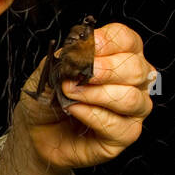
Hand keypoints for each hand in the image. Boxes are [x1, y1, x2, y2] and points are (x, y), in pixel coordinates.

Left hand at [13, 21, 154, 169]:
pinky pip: (117, 125)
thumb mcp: (50, 71)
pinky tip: (74, 110)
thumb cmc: (50, 97)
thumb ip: (65, 60)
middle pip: (136, 69)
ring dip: (96, 94)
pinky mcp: (126, 134)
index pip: (127, 40)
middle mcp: (134, 81)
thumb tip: (76, 54)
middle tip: (78, 76)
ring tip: (70, 93)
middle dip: (105, 70)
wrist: (37, 129)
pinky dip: (91, 115)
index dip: (108, 41)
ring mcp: (134, 109)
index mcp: (120, 56)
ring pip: (130, 98)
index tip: (87, 45)